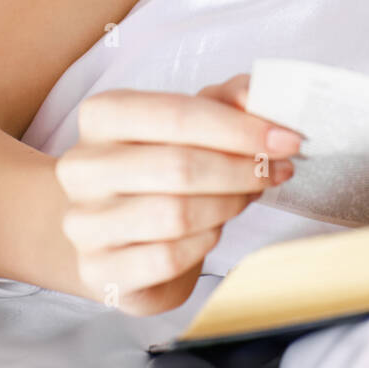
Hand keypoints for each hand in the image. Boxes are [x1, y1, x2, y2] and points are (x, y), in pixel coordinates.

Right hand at [55, 74, 301, 316]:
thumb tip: (256, 96)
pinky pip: (168, 259)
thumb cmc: (159, 164)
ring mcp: (84, 223)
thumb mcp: (192, 120)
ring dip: (228, 205)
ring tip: (246, 196)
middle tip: (276, 170)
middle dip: (242, 169)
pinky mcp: (99, 271)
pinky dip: (204, 243)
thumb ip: (228, 100)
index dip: (239, 127)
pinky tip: (213, 230)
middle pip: (179, 167)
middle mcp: (82, 167)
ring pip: (175, 216)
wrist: (115, 226)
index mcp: (102, 116)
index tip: (285, 139)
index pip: (176, 114)